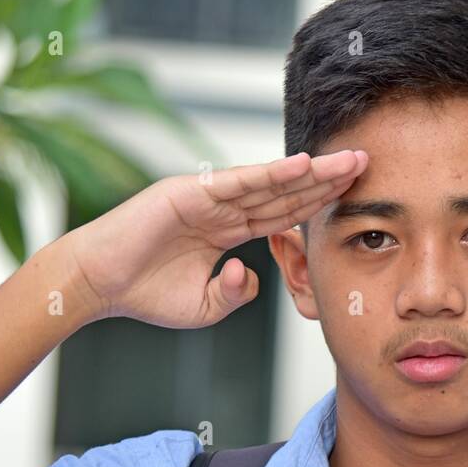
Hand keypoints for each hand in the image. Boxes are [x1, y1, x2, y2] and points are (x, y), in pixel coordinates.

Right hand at [62, 148, 367, 327]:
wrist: (99, 284)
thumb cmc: (145, 294)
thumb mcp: (205, 305)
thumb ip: (235, 293)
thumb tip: (253, 275)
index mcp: (228, 231)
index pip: (283, 215)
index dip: (317, 205)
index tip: (355, 197)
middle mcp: (223, 208)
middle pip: (286, 192)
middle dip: (328, 180)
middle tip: (368, 164)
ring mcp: (208, 197)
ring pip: (270, 183)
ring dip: (312, 171)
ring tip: (349, 161)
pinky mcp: (190, 192)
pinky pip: (238, 182)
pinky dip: (271, 173)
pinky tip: (303, 165)